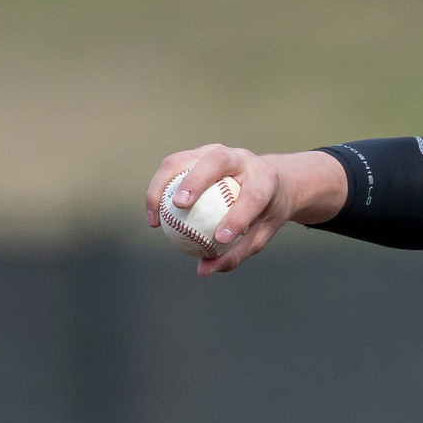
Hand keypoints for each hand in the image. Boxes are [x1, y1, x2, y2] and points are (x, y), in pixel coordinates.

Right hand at [142, 144, 345, 275]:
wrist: (268, 182)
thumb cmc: (265, 214)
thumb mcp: (260, 235)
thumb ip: (236, 253)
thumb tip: (203, 271)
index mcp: (265, 178)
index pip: (252, 196)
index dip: (237, 217)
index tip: (221, 239)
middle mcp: (241, 158)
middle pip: (215, 160)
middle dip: (195, 181)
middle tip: (180, 206)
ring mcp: (216, 151)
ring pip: (183, 159)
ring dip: (163, 184)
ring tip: (155, 218)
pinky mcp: (196, 154)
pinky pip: (171, 167)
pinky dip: (158, 188)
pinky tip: (154, 215)